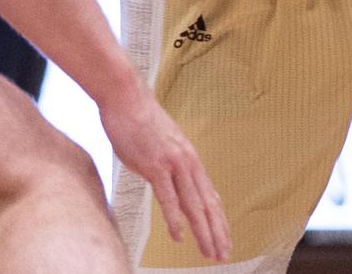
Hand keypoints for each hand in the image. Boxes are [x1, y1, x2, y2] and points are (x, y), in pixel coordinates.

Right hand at [99, 86, 229, 261]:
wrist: (126, 98)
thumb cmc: (139, 121)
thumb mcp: (163, 145)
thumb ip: (170, 166)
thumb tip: (171, 183)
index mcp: (190, 160)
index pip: (210, 197)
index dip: (219, 221)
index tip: (224, 239)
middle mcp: (187, 163)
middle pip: (207, 205)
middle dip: (217, 232)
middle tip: (223, 254)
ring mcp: (173, 164)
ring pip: (193, 205)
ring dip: (203, 232)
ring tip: (209, 251)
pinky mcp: (155, 165)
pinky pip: (167, 198)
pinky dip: (174, 219)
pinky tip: (179, 236)